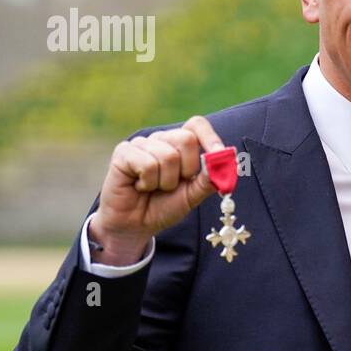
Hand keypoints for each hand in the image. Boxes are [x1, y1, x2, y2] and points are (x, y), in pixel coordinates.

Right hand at [89, 115, 224, 263]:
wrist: (136, 225)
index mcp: (179, 145)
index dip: (210, 137)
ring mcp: (142, 144)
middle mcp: (161, 139)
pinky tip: (140, 186)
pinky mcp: (123, 152)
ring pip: (168, 155)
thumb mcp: (193, 195)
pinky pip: (147, 164)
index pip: (197, 125)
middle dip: (187, 169)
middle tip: (174, 184)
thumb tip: (227, 161)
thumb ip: (209, 179)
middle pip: (186, 139)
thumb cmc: (164, 206)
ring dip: (166, 182)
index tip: (220, 155)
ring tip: (154, 188)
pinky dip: (148, 183)